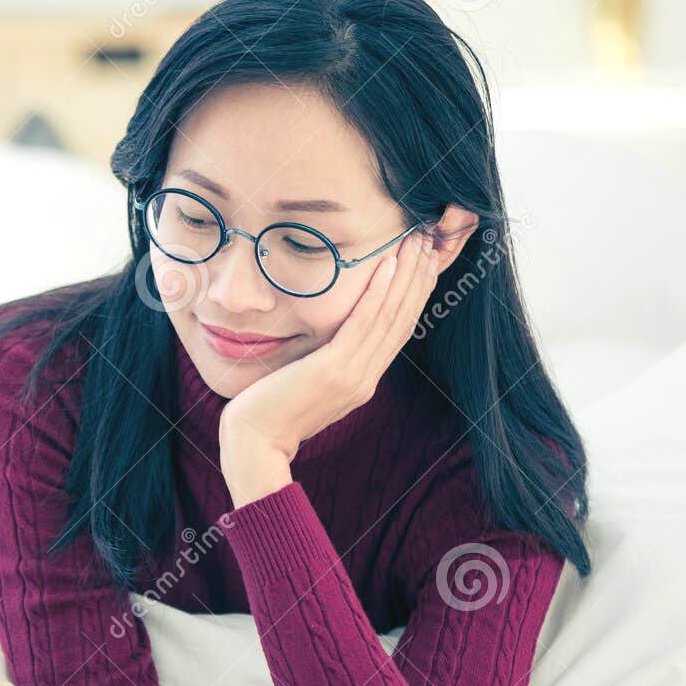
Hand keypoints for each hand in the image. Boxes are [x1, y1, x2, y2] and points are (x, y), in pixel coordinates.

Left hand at [218, 228, 446, 506]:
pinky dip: (379, 293)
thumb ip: (329, 365)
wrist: (255, 445)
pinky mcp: (333, 371)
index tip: (425, 261)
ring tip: (417, 242)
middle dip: (419, 278)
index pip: (398, 331)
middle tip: (431, 240)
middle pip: (403, 320)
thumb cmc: (271, 414)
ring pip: (390, 317)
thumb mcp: (310, 386)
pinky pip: (363, 325)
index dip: (415, 294)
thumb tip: (332, 343)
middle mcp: (365, 377)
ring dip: (406, 276)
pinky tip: (388, 265)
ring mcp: (353, 375)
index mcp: (363, 381)